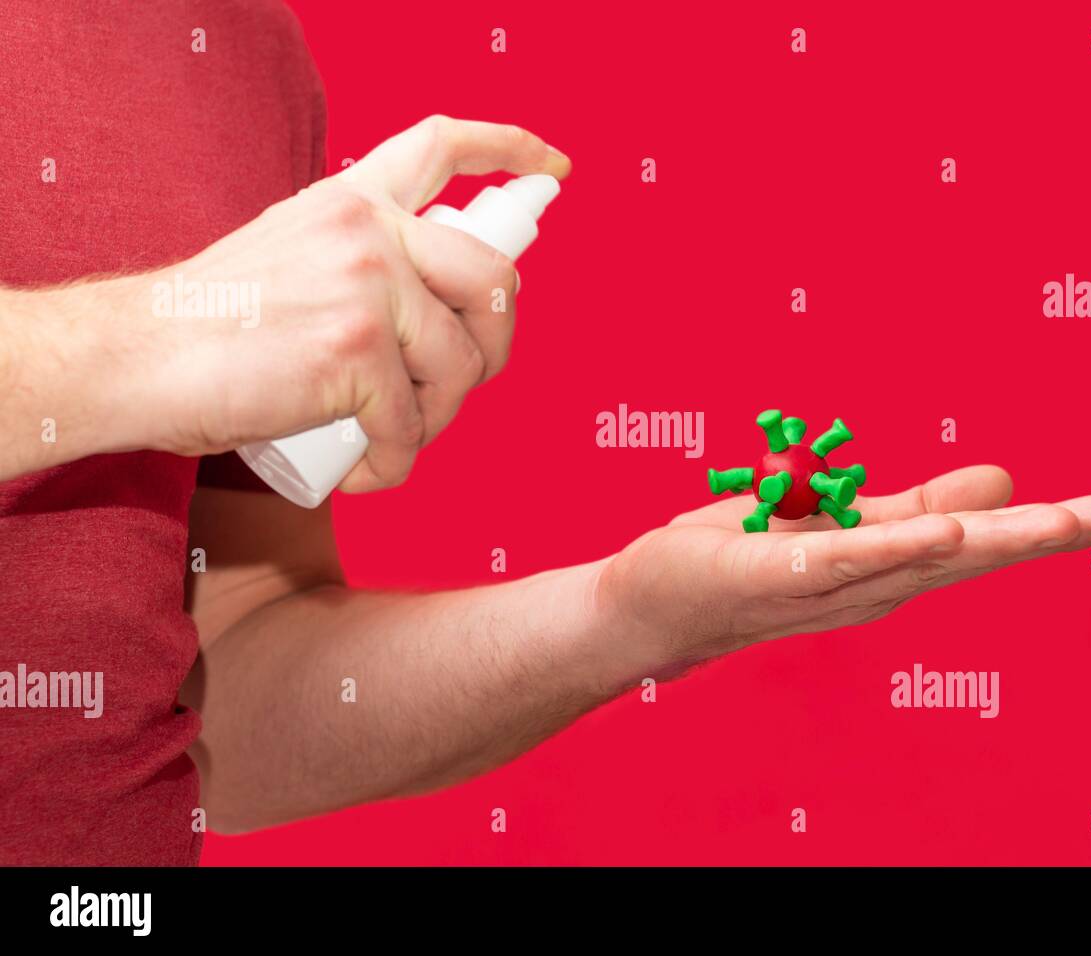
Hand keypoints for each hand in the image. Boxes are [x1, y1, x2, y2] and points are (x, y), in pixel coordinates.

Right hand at [130, 115, 570, 490]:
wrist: (133, 358)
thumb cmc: (211, 326)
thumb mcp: (294, 256)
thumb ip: (363, 263)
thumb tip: (435, 314)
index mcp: (354, 200)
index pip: (445, 147)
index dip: (512, 149)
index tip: (552, 169)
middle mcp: (370, 230)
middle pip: (494, 281)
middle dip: (494, 347)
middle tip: (453, 388)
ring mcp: (367, 287)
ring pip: (463, 366)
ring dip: (439, 419)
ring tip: (390, 437)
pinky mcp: (356, 353)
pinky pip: (414, 426)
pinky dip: (394, 466)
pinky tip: (361, 470)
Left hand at [594, 466, 1090, 673]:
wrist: (656, 606)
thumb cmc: (747, 561)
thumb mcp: (841, 525)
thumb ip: (914, 508)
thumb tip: (1002, 481)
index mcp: (888, 566)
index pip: (973, 545)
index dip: (1042, 530)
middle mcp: (869, 586)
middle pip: (963, 559)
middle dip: (1041, 537)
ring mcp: (826, 587)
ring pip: (916, 561)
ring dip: (986, 541)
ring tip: (1056, 520)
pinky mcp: (777, 577)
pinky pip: (842, 561)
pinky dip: (894, 547)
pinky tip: (943, 533)